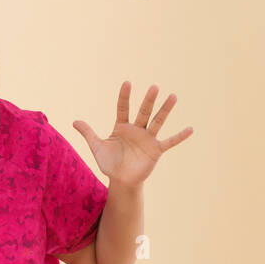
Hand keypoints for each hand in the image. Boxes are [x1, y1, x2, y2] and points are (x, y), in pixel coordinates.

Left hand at [73, 81, 192, 185]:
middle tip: (154, 87)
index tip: (127, 83)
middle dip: (148, 100)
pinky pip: (169, 142)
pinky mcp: (156, 150)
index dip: (124, 97)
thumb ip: (88, 133)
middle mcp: (136, 129)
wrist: (121, 180)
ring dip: (165, 110)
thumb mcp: (97, 148)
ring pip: (157, 122)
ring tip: (173, 96)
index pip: (123, 108)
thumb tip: (74, 121)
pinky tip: (190, 129)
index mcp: (121, 127)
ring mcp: (147, 139)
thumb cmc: (109, 163)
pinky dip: (179, 136)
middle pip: (143, 112)